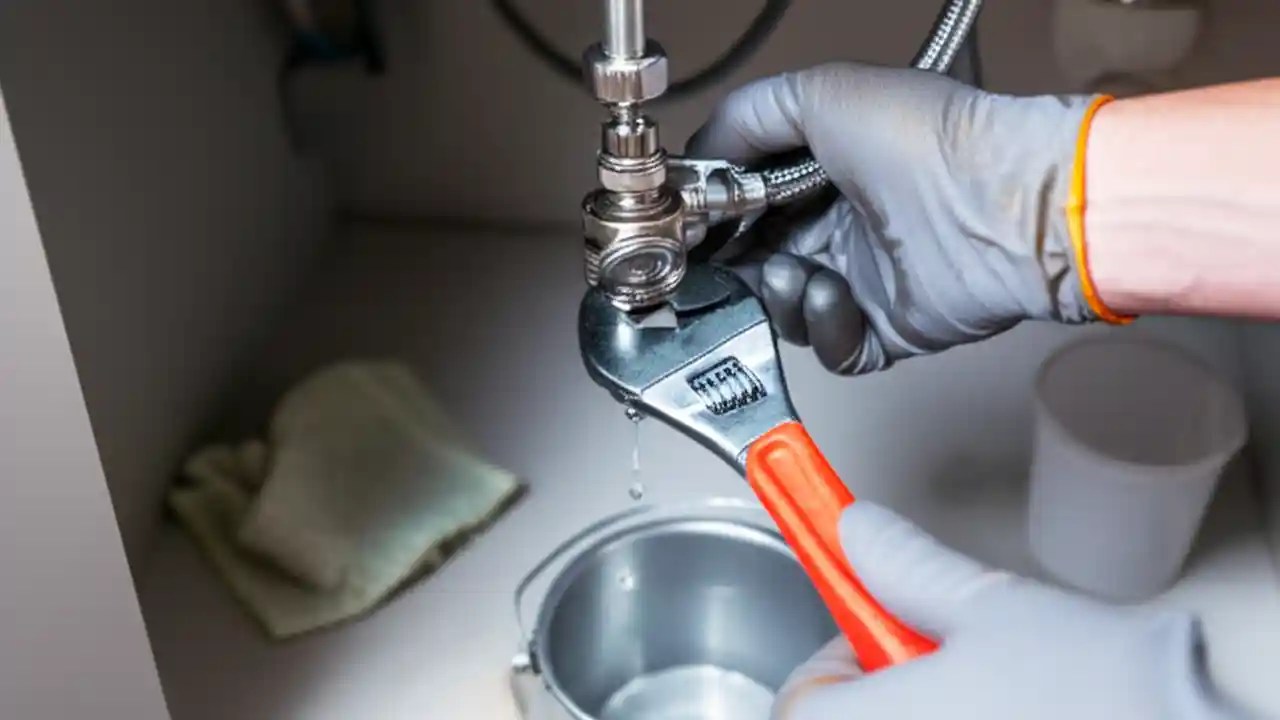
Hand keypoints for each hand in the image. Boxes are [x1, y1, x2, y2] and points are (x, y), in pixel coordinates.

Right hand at [689, 63, 1102, 374]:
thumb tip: (699, 156)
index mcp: (824, 175)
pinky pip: (833, 349)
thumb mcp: (821, 94)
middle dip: (735, 267)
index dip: (716, 220)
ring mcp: (865, 282)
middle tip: (723, 263)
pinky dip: (824, 326)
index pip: (748, 206)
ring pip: (786, 310)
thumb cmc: (925, 141)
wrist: (996, 205)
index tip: (690, 228)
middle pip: (758, 264)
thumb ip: (746, 117)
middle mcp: (842, 228)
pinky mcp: (887, 330)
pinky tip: (835, 294)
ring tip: (799, 271)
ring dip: (779, 295)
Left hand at [773, 502, 1239, 719]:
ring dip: (928, 704)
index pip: (803, 695)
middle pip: (850, 718)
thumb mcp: (988, 606)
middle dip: (887, 679)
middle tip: (938, 654)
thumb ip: (906, 569)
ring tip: (992, 688)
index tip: (866, 615)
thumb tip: (859, 532)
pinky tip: (1015, 713)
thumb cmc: (1096, 691)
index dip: (836, 650)